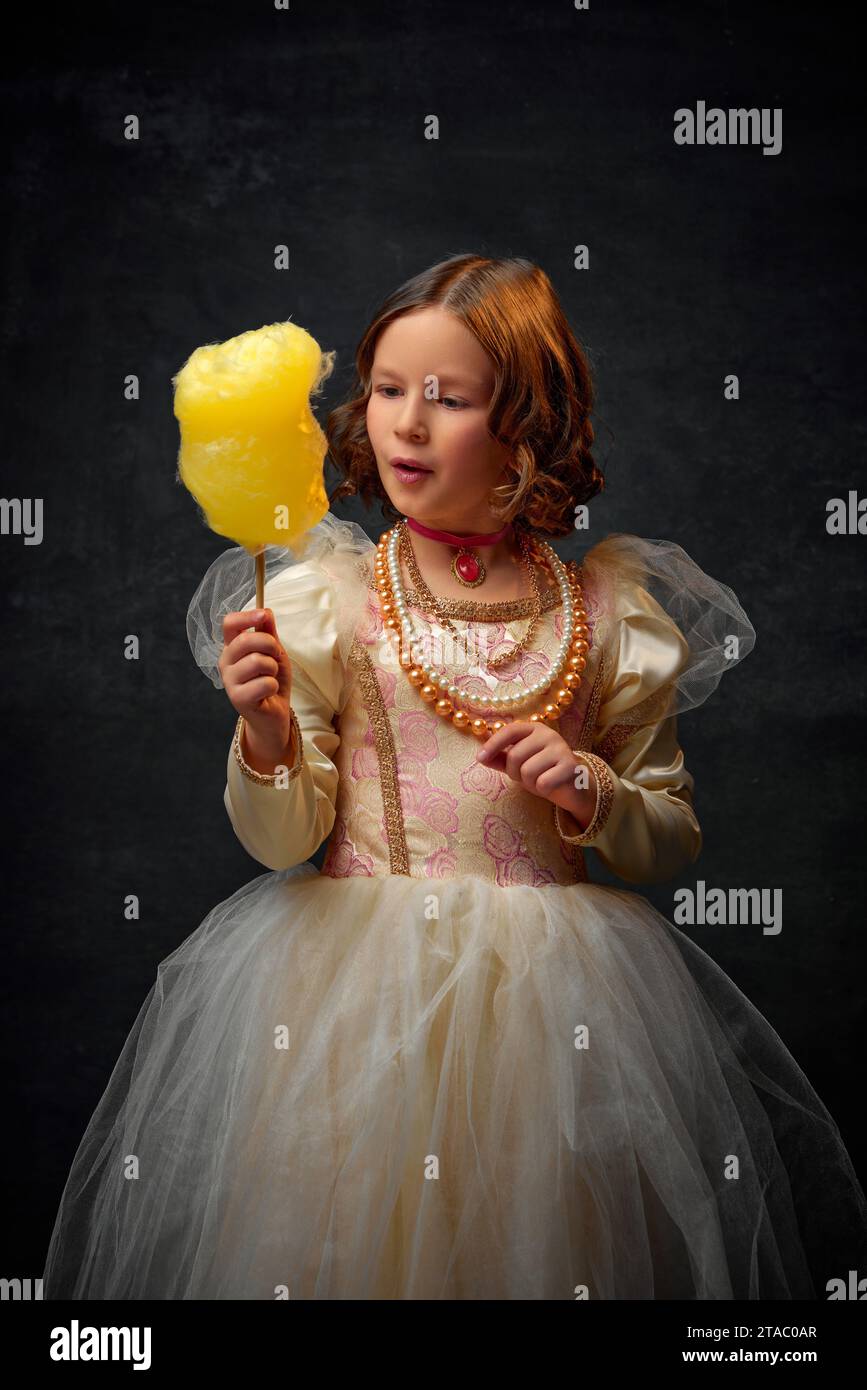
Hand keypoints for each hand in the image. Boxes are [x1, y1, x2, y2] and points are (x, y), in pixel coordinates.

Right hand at [219, 608, 293, 765]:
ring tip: (271, 677)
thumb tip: (266, 611)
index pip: (229, 623)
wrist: (274, 714)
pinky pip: (264, 683)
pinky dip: (274, 686)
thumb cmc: (272, 680)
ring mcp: (229, 681)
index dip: (246, 616)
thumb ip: (269, 633)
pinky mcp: (237, 698)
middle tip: (276, 656)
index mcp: (232, 647)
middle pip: (246, 640)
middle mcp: (226, 662)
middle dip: (270, 645)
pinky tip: (269, 693)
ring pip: (258, 661)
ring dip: (273, 669)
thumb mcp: (274, 652)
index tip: (263, 616)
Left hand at [476, 720, 596, 825]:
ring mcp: (561, 749)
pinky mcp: (571, 766)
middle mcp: (549, 734)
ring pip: (528, 771)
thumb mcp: (518, 764)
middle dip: (515, 772)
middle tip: (525, 776)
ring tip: (539, 780)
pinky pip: (543, 782)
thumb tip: (480, 756)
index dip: (493, 744)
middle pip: (515, 756)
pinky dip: (542, 789)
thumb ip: (500, 759)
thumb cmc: (542, 771)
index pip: (510, 731)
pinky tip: (551, 785)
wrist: (573, 786)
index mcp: (534, 729)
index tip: (480, 758)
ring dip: (529, 782)